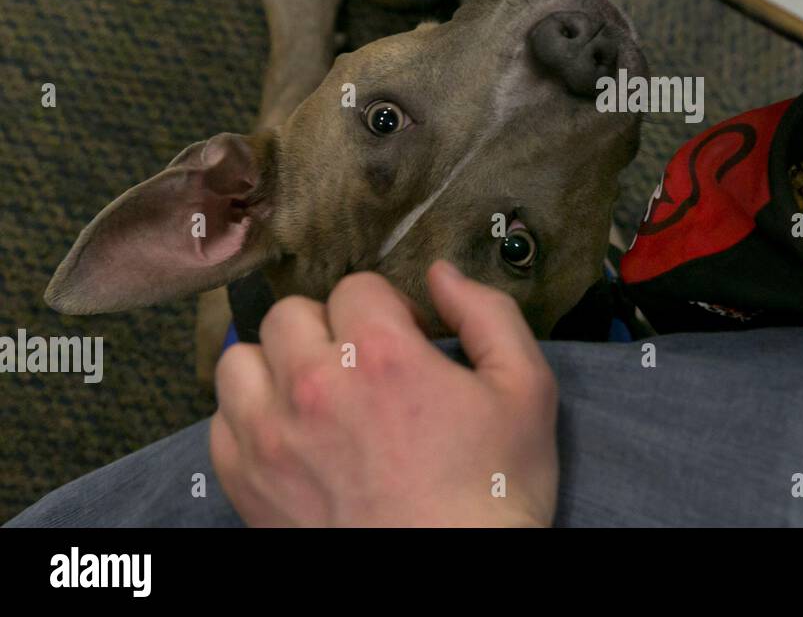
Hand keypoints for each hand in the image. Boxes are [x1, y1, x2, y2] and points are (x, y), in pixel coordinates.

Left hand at [210, 261, 558, 526]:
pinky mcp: (248, 486)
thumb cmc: (494, 494)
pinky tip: (291, 435)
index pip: (356, 287)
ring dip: (275, 365)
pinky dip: (249, 419)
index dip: (388, 308)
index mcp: (383, 356)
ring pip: (239, 361)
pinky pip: (219, 424)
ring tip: (314, 393)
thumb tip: (442, 274)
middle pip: (289, 313)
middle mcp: (314, 388)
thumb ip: (488, 313)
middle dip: (328, 327)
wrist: (451, 585)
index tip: (407, 341)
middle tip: (361, 364)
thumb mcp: (526, 389)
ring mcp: (270, 439)